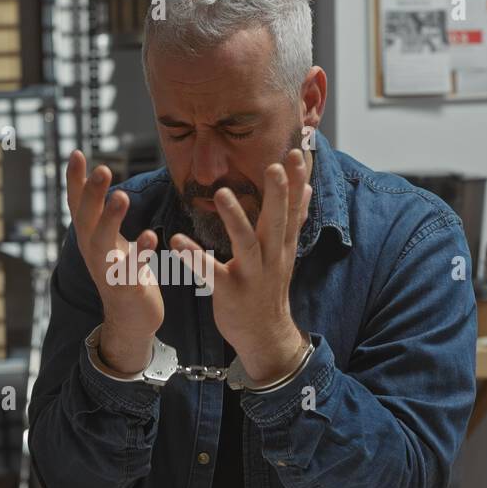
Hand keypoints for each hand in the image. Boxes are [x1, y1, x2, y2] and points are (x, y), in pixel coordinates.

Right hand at [65, 150, 163, 373]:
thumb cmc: (121, 271)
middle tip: (102, 169)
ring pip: (103, 243)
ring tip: (121, 196)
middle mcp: (93, 251)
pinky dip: (140, 253)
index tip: (76, 153)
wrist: (130, 319)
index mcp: (89, 237)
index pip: (77, 204)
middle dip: (92, 194)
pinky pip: (132, 269)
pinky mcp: (128, 288)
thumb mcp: (107, 238)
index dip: (75, 181)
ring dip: (111, 220)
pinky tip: (151, 236)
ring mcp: (108, 270)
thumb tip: (93, 174)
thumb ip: (101, 211)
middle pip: (86, 219)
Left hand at [170, 149, 312, 382]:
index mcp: (281, 244)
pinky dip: (194, 258)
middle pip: (276, 221)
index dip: (296, 181)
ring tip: (221, 193)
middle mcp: (270, 257)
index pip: (292, 208)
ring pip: (245, 244)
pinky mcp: (228, 292)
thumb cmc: (270, 287)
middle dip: (278, 194)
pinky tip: (178, 241)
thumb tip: (308, 189)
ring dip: (234, 218)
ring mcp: (251, 275)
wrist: (264, 334)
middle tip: (275, 166)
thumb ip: (294, 219)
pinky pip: (210, 273)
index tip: (297, 153)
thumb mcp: (286, 252)